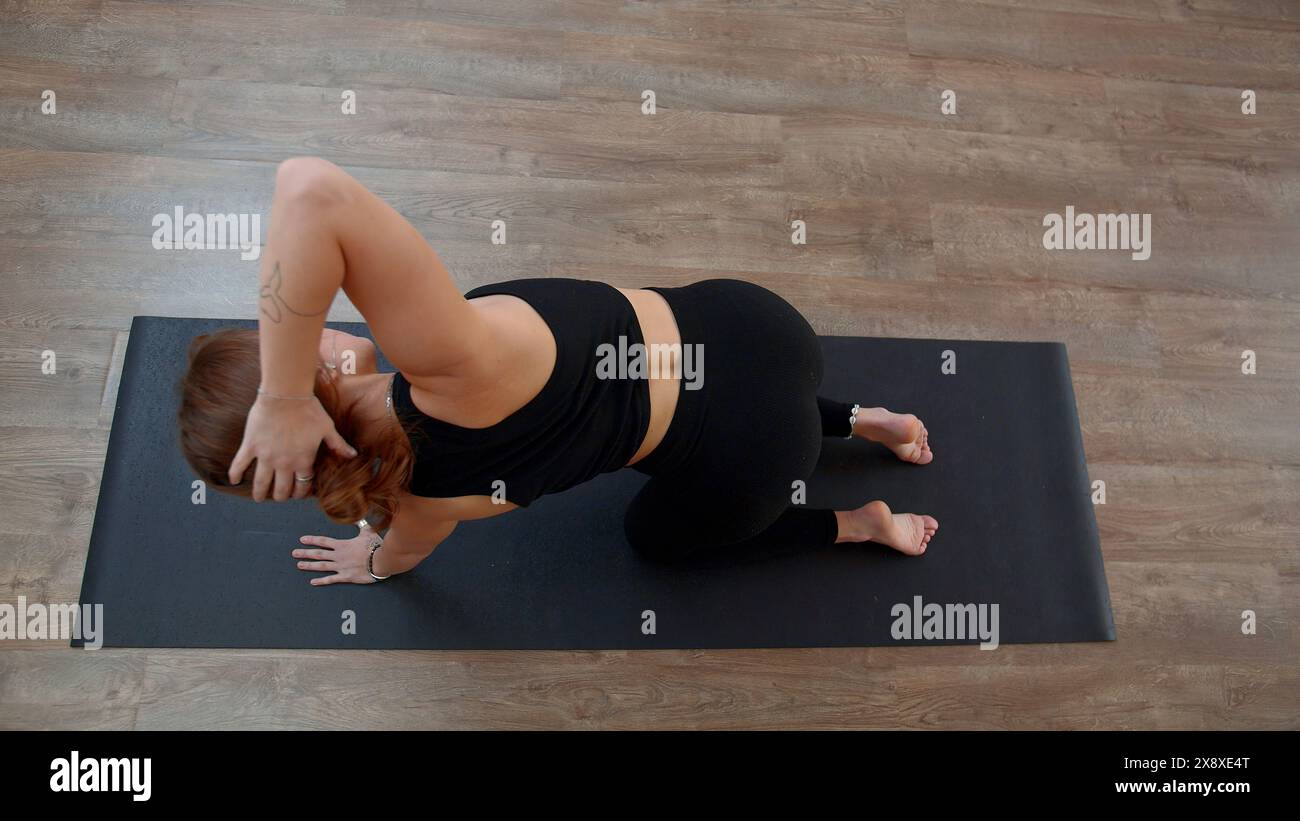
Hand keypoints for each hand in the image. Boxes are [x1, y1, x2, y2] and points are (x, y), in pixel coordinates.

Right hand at [228, 393, 356, 501]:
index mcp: (303, 460)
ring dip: (260, 493)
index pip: (303, 484)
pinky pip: (240, 464)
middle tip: (279, 497)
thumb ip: (338, 445)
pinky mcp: (251, 446)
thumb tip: (353, 455)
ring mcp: (265, 456)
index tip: (299, 493)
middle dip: (281, 496)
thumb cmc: (309, 409)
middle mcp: (284, 463)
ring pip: (261, 483)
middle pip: (282, 489)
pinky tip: (234, 481)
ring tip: (259, 498)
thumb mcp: (327, 428)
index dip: (301, 492)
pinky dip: (235, 474)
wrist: (285, 395)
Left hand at [293, 530, 380, 585]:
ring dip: (309, 565)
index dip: (312, 540)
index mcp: (342, 545)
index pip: (323, 541)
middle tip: (294, 553)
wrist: (381, 560)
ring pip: (321, 566)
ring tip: (299, 565)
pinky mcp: (346, 577)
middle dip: (305, 553)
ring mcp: (341, 567)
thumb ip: (361, 526)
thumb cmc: (375, 546)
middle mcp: (338, 556)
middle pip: (318, 554)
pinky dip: (321, 581)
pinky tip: (313, 582)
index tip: (302, 540)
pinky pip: (331, 579)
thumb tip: (360, 519)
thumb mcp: (368, 533)